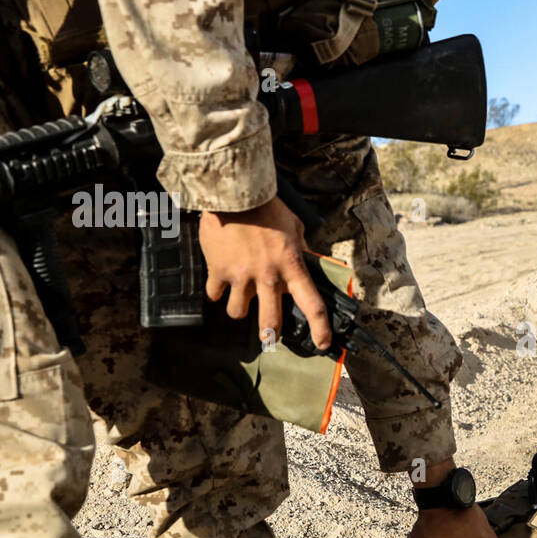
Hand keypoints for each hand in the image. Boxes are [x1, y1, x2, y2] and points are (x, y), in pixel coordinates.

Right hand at [199, 194, 331, 349]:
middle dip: (270, 334)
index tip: (322, 343)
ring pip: (237, 312)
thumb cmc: (268, 209)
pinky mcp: (218, 271)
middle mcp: (268, 277)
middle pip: (271, 321)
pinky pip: (215, 294)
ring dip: (239, 309)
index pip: (312, 305)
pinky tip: (219, 284)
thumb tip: (313, 262)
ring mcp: (241, 276)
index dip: (320, 329)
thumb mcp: (294, 228)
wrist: (234, 194)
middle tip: (269, 337)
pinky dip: (217, 292)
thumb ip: (302, 250)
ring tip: (240, 298)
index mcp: (292, 267)